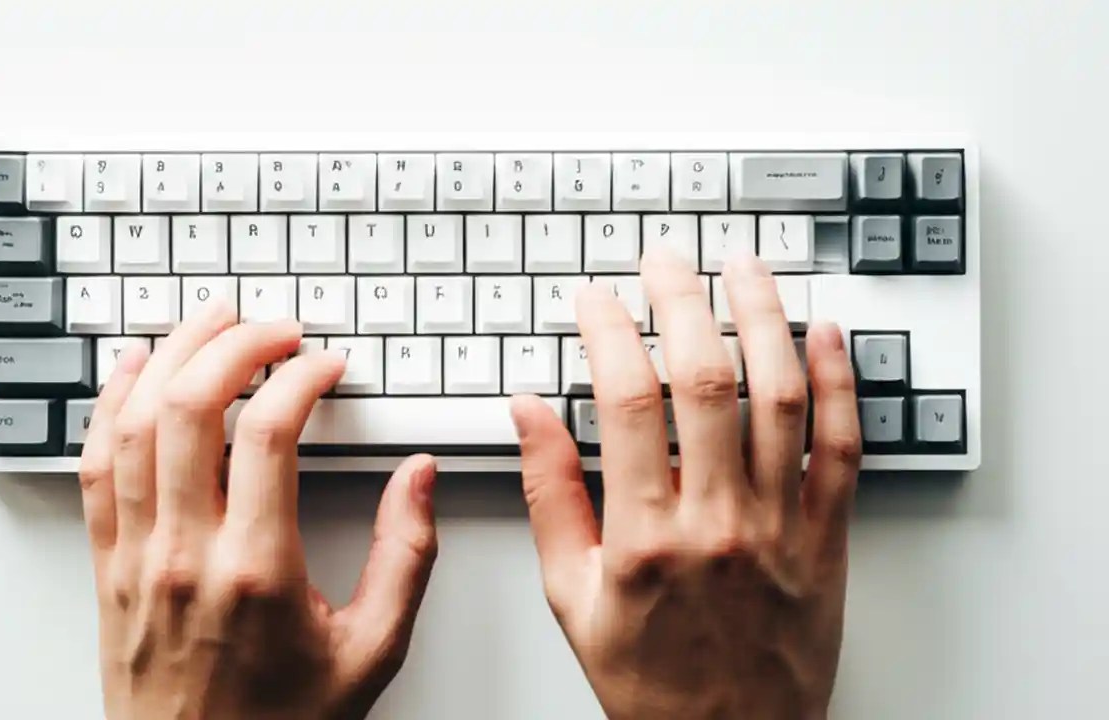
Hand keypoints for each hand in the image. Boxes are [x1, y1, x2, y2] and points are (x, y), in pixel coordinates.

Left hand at [79, 303, 437, 719]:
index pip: (268, 431)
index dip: (301, 376)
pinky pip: (94, 466)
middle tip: (271, 326)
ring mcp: (134, 555)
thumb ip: (405, 556)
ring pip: (135, 423)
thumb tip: (417, 476)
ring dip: (170, 355)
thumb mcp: (371, 651)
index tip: (327, 365)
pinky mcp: (106, 566)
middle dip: (233, 343)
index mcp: (257, 569)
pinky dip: (109, 405)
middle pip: (192, 407)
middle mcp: (185, 552)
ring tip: (207, 322)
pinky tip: (132, 372)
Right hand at [511, 249, 860, 719]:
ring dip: (764, 318)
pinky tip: (824, 333)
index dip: (609, 331)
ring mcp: (779, 526)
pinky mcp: (826, 537)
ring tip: (743, 268)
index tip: (596, 298)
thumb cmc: (648, 679)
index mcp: (643, 537)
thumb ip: (548, 496)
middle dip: (682, 301)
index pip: (626, 400)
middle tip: (664, 259)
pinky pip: (844, 446)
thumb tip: (529, 412)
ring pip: (780, 397)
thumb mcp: (571, 596)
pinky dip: (839, 382)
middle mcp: (716, 522)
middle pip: (705, 379)